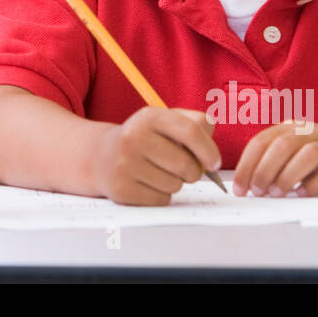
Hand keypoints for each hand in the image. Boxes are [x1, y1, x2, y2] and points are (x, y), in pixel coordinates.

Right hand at [92, 106, 222, 205]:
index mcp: (149, 117)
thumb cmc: (145, 138)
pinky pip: (161, 199)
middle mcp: (133, 138)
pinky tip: (149, 183)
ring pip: (175, 185)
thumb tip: (213, 153)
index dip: (209, 150)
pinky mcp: (121, 189)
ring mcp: (125, 165)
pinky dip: (162, 194)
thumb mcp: (165, 121)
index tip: (215, 162)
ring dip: (176, 182)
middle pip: (186, 165)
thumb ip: (196, 125)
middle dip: (193, 171)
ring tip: (161, 172)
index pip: (190, 131)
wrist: (102, 156)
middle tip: (184, 168)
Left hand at [233, 121, 317, 196]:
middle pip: (282, 146)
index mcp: (290, 128)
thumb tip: (248, 185)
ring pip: (307, 154)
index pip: (261, 142)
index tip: (239, 188)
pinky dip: (316, 183)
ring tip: (277, 193)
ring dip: (288, 176)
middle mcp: (309, 133)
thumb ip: (273, 161)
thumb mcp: (295, 151)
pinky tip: (305, 193)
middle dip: (264, 170)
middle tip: (258, 192)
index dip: (247, 165)